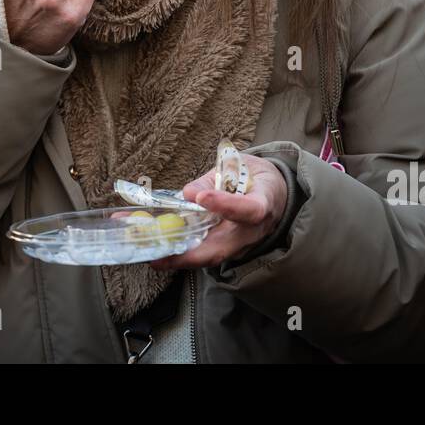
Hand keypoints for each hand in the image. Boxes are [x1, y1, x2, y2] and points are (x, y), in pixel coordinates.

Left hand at [150, 154, 287, 270]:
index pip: (248, 209)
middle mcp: (251, 231)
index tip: (200, 198)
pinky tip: (158, 251)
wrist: (275, 195)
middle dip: (186, 254)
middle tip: (157, 252)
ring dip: (177, 257)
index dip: (225, 205)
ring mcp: (239, 244)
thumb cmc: (256, 178)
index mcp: (263, 203)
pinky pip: (203, 254)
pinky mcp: (227, 249)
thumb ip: (214, 180)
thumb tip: (188, 194)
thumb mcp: (240, 167)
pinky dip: (180, 254)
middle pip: (220, 250)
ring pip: (208, 257)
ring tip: (149, 252)